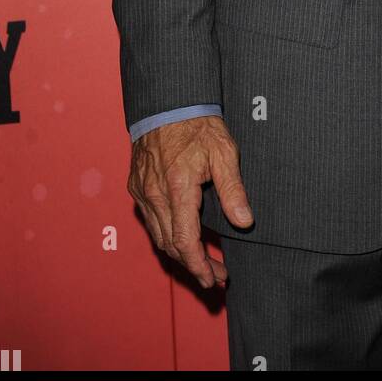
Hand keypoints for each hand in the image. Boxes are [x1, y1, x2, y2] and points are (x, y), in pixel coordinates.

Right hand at [128, 115, 253, 287]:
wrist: (167, 101)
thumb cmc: (197, 124)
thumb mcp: (224, 152)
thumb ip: (233, 189)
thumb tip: (245, 221)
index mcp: (178, 188)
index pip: (185, 242)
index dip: (199, 266)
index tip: (213, 279)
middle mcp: (155, 194)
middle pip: (171, 245)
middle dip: (193, 265)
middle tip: (216, 274)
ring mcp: (142, 191)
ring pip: (158, 236)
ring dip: (179, 252)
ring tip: (203, 260)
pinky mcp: (136, 186)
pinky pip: (150, 221)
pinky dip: (166, 234)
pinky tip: (183, 235)